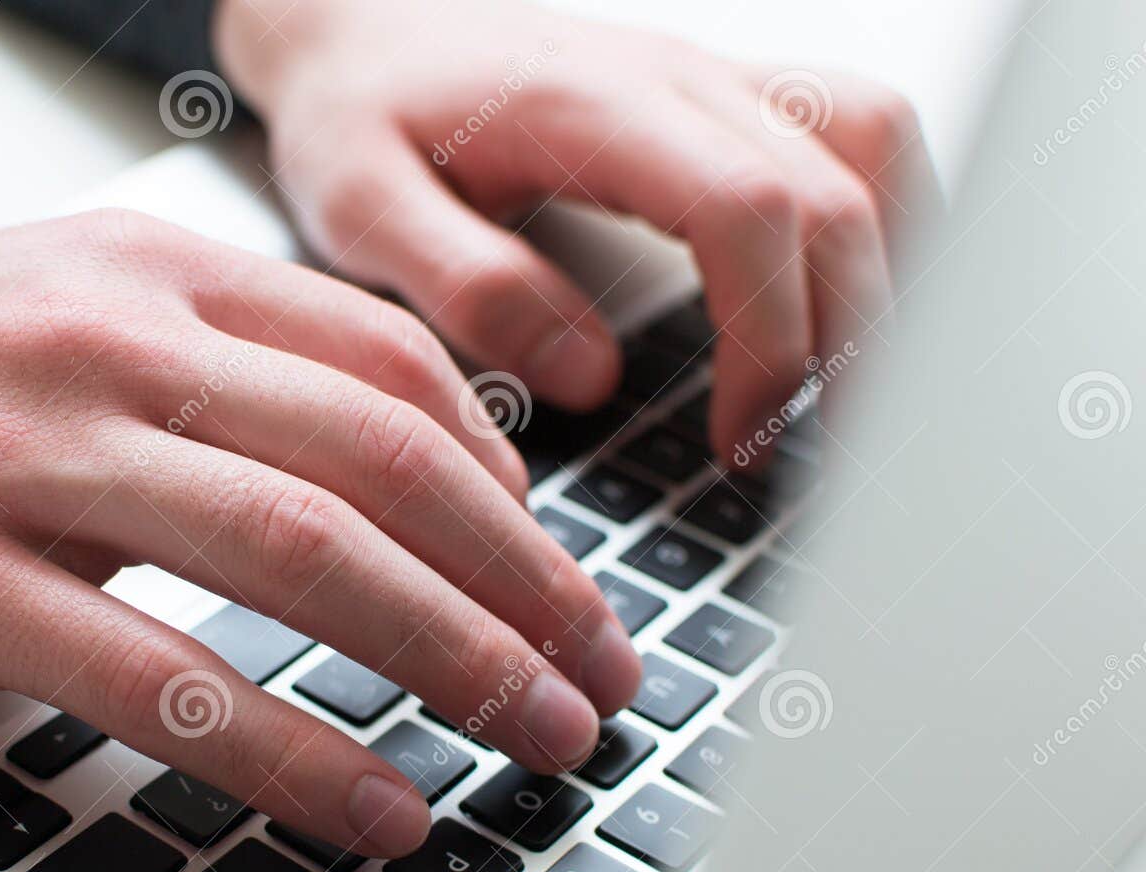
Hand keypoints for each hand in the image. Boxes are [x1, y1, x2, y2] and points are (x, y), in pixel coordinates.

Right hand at [0, 210, 639, 856]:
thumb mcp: (56, 310)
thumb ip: (219, 360)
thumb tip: (388, 452)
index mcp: (145, 272)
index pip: (386, 362)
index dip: (508, 480)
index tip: (558, 570)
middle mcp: (104, 341)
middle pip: (377, 459)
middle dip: (520, 580)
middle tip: (598, 672)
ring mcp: (24, 450)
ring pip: (296, 552)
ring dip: (446, 656)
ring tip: (536, 734)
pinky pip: (160, 673)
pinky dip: (290, 748)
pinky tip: (370, 802)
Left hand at [216, 0, 941, 456]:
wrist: (364, 30)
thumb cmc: (358, 113)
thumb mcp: (361, 205)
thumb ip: (467, 283)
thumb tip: (587, 375)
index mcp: (594, 108)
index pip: (747, 210)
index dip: (768, 341)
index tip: (735, 440)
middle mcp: (679, 79)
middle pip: (839, 195)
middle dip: (844, 341)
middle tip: (798, 453)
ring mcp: (715, 79)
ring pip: (877, 152)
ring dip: (888, 275)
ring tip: (848, 391)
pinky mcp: (725, 96)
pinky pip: (856, 135)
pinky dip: (880, 224)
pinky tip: (849, 303)